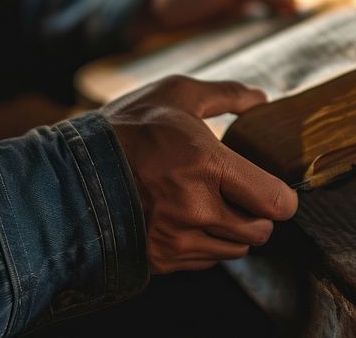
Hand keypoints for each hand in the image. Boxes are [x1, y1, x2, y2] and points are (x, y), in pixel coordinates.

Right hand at [102, 75, 298, 273]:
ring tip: (216, 206)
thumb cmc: (126, 128)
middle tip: (247, 196)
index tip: (278, 190)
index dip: (285, 198)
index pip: (275, 201)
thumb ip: (226, 95)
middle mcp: (196, 208)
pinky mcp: (161, 258)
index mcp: (206, 165)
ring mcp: (177, 238)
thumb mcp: (176, 93)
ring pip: (235, 250)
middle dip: (261, 215)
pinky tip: (191, 220)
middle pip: (260, 231)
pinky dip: (207, 244)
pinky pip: (205, 261)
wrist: (71, 173)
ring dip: (234, 231)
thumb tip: (262, 99)